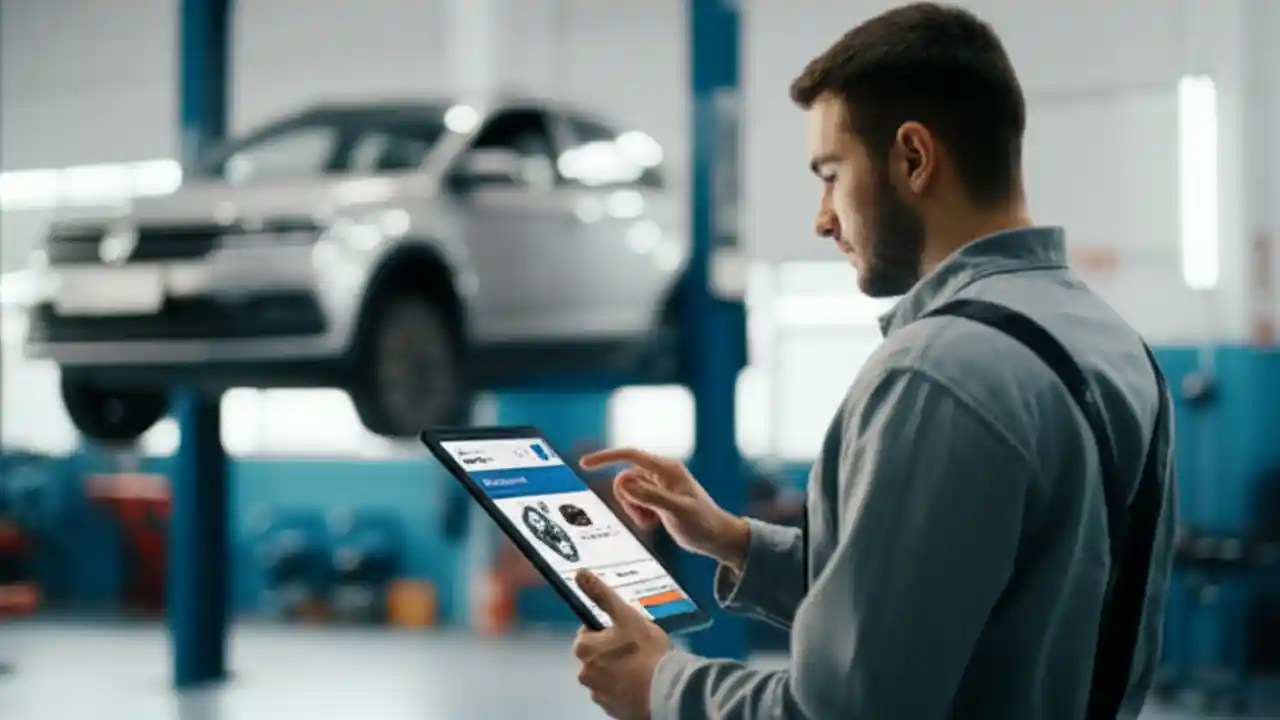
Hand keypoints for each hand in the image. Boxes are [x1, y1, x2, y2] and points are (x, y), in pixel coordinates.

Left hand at [572, 570, 671, 719]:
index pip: (587, 633)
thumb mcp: (626, 616)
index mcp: (584, 649)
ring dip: (617, 672)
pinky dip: (625, 689)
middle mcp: (584, 674)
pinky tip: (642, 684)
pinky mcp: (612, 710)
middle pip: (596, 656)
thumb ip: (602, 595)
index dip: (606, 630)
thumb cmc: (645, 650)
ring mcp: (598, 695)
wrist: (666, 691)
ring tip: (642, 668)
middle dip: (610, 652)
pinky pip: (616, 695)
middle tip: (636, 648)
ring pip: (605, 676)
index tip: (624, 631)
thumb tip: (579, 572)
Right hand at [580, 448, 750, 571]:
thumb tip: (623, 483)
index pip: (630, 455)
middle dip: (628, 501)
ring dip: (634, 510)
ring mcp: (657, 485)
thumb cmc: (703, 523)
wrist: (717, 537)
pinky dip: (638, 514)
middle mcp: (660, 473)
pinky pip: (633, 502)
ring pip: (627, 493)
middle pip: (624, 479)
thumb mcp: (677, 511)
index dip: (606, 457)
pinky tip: (655, 523)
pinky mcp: (656, 498)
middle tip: (648, 518)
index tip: (584, 465)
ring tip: (654, 522)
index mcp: (667, 469)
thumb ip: (651, 497)